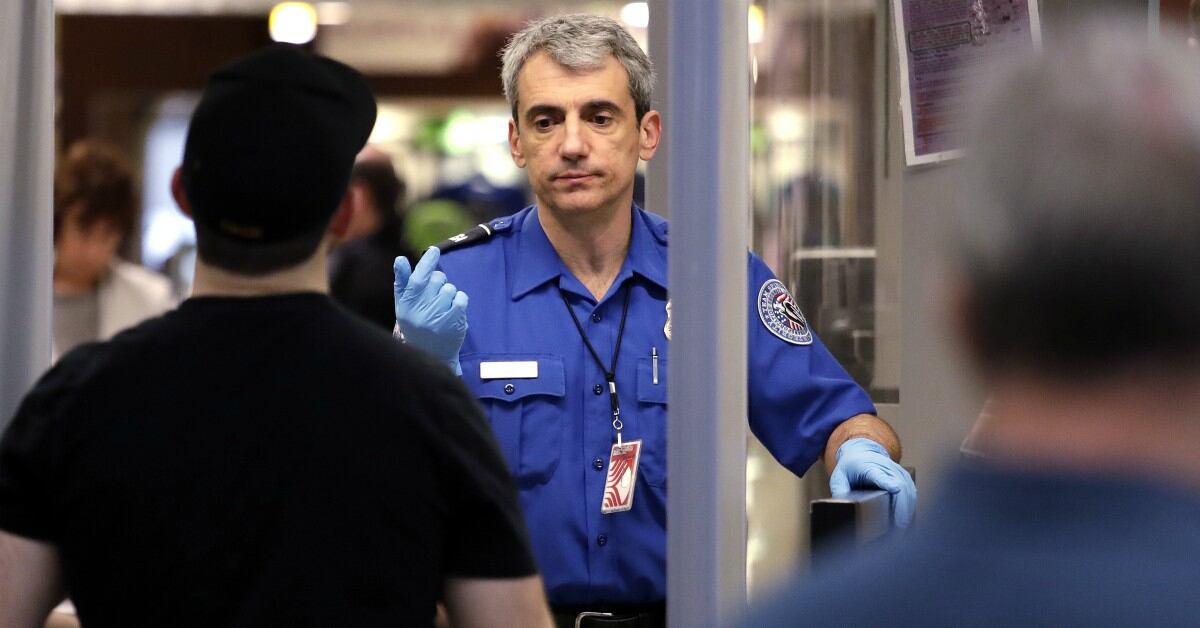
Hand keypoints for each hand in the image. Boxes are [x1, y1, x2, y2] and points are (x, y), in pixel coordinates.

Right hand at [393, 247, 468, 374]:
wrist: (432, 354)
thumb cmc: (416, 323)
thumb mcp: (404, 305)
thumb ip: (402, 282)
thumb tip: (400, 259)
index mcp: (406, 304)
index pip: (417, 279)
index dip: (426, 262)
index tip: (434, 250)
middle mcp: (420, 311)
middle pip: (437, 279)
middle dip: (439, 280)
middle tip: (435, 294)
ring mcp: (438, 317)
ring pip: (450, 288)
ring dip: (449, 292)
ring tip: (443, 305)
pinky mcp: (454, 322)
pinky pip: (461, 298)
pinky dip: (460, 299)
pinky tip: (454, 309)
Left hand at [829, 438, 916, 527]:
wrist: (860, 451)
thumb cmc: (849, 467)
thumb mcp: (839, 477)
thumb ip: (840, 491)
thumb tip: (842, 507)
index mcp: (869, 467)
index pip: (880, 475)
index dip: (888, 483)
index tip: (896, 489)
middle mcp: (886, 467)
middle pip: (899, 486)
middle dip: (901, 508)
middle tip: (898, 528)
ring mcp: (897, 471)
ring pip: (908, 490)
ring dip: (907, 510)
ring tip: (902, 529)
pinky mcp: (904, 477)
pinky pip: (911, 492)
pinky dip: (910, 506)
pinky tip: (907, 520)